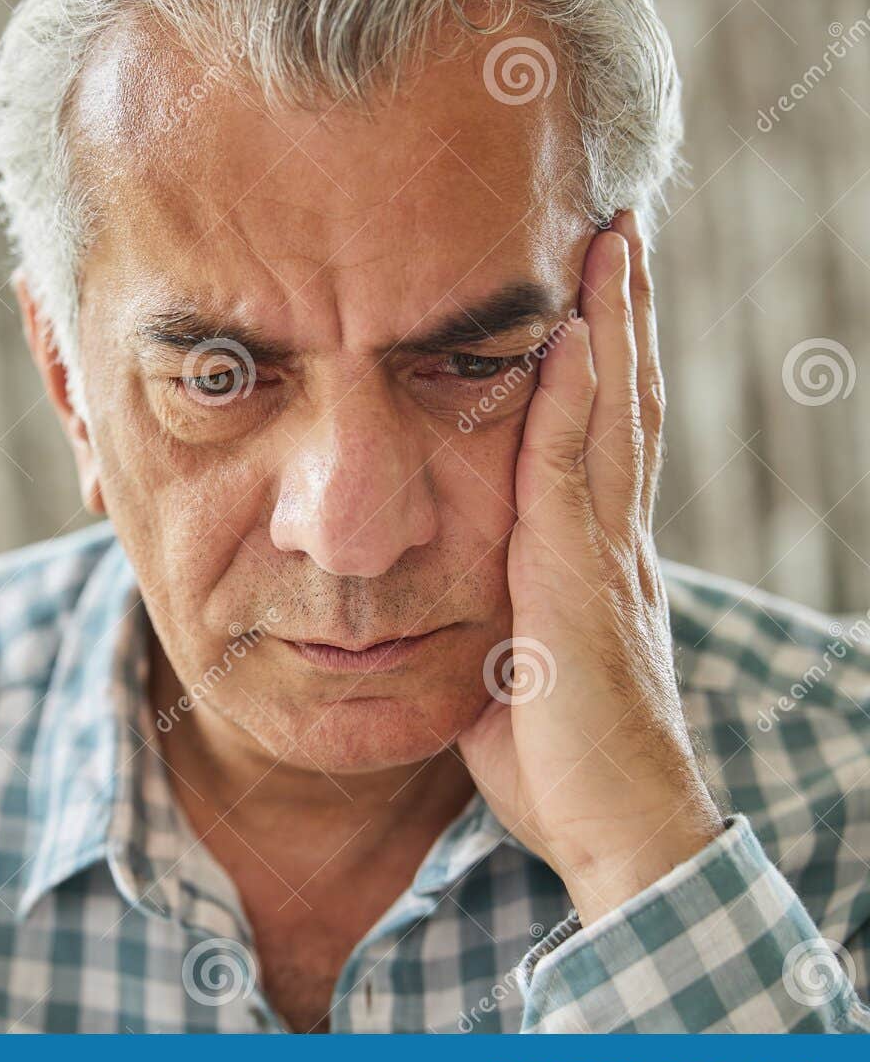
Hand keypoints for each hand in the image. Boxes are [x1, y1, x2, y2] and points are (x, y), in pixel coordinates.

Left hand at [457, 209, 722, 925]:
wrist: (615, 832)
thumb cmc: (555, 765)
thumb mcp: (507, 669)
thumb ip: (486, 615)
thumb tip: (441, 594)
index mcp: (591, 558)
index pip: (601, 436)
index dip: (602, 362)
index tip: (592, 291)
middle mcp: (610, 541)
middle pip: (621, 402)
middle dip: (620, 314)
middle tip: (618, 228)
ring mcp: (604, 555)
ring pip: (613, 414)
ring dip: (611, 324)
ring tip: (611, 240)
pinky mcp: (579, 580)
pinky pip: (572, 470)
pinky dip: (575, 398)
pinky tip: (569, 335)